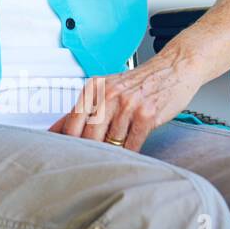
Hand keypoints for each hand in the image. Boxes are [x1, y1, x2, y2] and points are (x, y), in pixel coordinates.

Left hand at [47, 51, 203, 151]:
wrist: (173, 68)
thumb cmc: (138, 82)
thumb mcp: (106, 89)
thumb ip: (84, 109)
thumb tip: (56, 131)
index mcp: (93, 88)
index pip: (72, 123)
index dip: (68, 142)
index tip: (68, 154)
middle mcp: (108, 95)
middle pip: (89, 136)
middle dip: (91, 151)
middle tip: (93, 160)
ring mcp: (128, 105)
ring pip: (111, 142)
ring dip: (113, 152)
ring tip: (114, 154)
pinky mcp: (146, 115)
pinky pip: (132, 144)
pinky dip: (130, 152)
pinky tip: (130, 151)